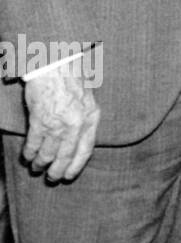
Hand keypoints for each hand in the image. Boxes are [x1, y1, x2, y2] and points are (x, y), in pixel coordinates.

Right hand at [22, 62, 99, 181]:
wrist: (55, 65)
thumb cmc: (72, 78)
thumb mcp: (88, 99)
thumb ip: (85, 118)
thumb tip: (79, 138)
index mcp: (91, 118)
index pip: (86, 150)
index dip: (76, 166)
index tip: (69, 176)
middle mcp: (76, 124)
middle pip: (66, 156)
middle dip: (57, 170)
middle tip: (51, 178)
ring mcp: (58, 124)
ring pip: (48, 153)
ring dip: (41, 163)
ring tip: (37, 168)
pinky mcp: (40, 121)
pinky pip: (33, 144)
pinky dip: (29, 153)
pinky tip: (27, 157)